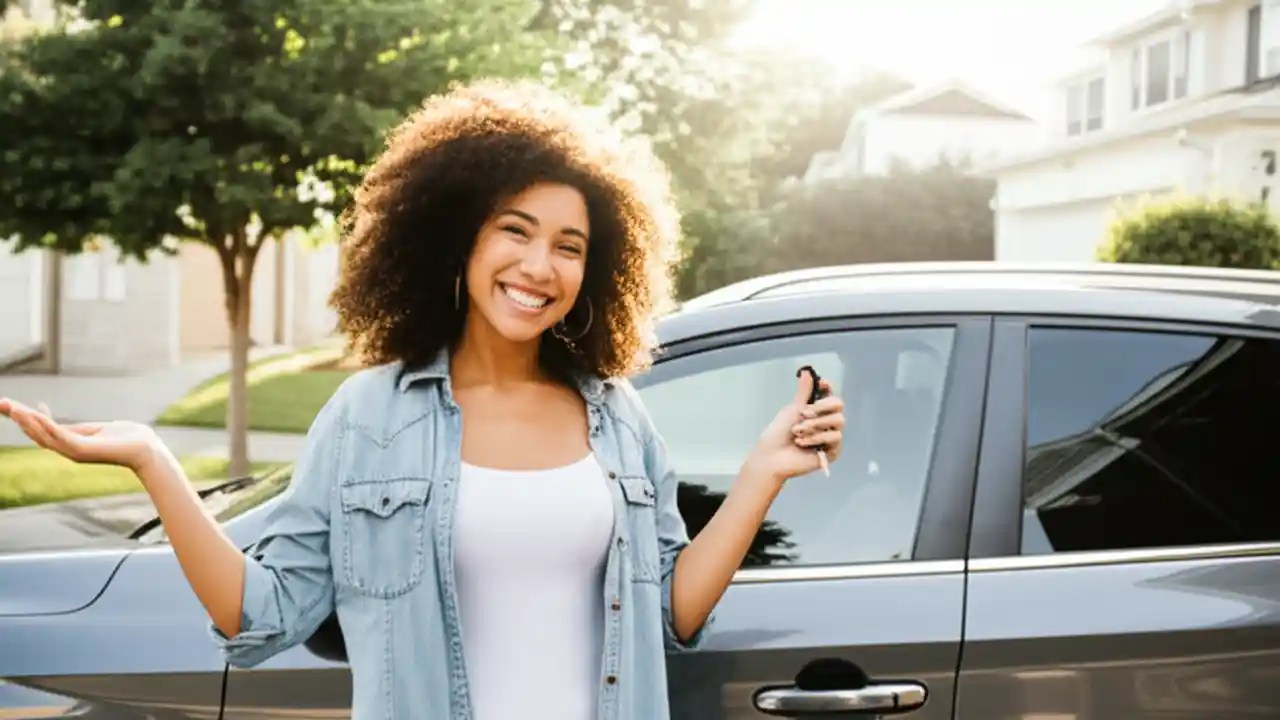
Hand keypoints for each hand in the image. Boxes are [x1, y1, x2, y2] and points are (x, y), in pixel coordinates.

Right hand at [0, 397, 163, 473]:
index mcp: (71, 444)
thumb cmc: (128, 439)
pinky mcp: (83, 450)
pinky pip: (59, 436)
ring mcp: (75, 451)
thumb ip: (80, 428)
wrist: (148, 450)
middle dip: (18, 419)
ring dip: (27, 421)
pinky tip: (35, 415)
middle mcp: (69, 450)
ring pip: (43, 436)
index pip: (42, 432)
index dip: (26, 419)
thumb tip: (69, 424)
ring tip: (12, 408)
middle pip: (35, 434)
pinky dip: (46, 426)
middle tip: (0, 404)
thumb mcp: (98, 429)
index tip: (13, 405)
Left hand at [743, 370, 844, 484]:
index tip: (823, 383)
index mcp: (817, 411)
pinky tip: (801, 443)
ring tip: (797, 432)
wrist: (773, 456)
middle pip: (839, 405)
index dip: (828, 388)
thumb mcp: (792, 409)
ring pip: (838, 421)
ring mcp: (830, 437)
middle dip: (822, 407)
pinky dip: (816, 438)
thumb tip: (807, 371)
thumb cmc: (779, 433)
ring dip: (815, 425)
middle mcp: (826, 422)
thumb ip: (804, 392)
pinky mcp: (832, 452)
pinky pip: (834, 438)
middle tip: (804, 413)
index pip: (830, 395)